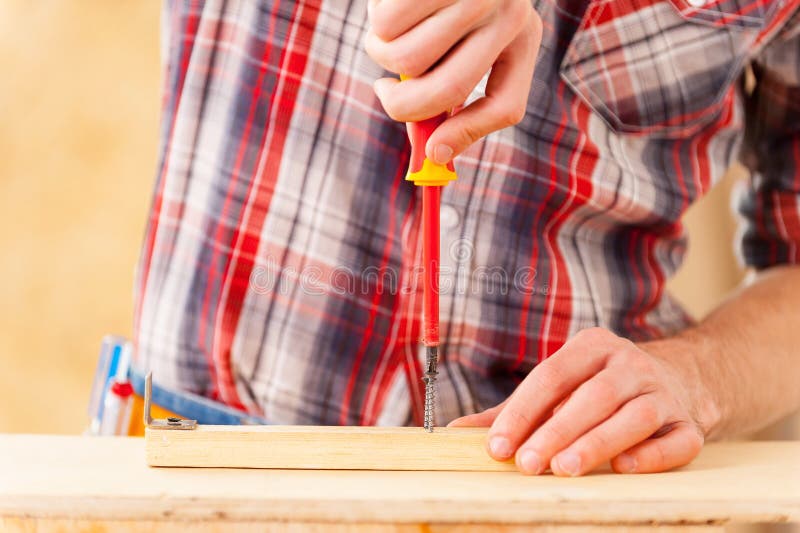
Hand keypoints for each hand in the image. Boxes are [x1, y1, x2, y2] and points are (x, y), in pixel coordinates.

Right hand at [365, 0, 541, 164]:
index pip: (504, 105)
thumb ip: (458, 94)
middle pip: (443, 92)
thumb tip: (434, 154)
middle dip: (400, 105)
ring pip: (404, 59)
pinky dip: (375, 20)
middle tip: (382, 90)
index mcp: (522, 38)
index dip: (465, 135)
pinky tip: (391, 1)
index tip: (430, 151)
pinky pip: (384, 23)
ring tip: (389, 29)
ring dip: (381, 53)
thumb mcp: (475, 40)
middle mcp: (506, 14)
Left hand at [449, 328, 721, 475]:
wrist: (682, 378)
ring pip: (633, 416)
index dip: (522, 411)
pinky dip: (653, 455)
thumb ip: (513, 410)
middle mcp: (630, 364)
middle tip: (527, 464)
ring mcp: (663, 393)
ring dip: (598, 443)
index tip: (497, 446)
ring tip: (565, 469)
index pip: (551, 375)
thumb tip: (456, 432)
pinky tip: (624, 468)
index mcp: (593, 347)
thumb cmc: (601, 388)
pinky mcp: (690, 424)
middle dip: (555, 431)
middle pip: (591, 396)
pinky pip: (677, 440)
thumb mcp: (560, 388)